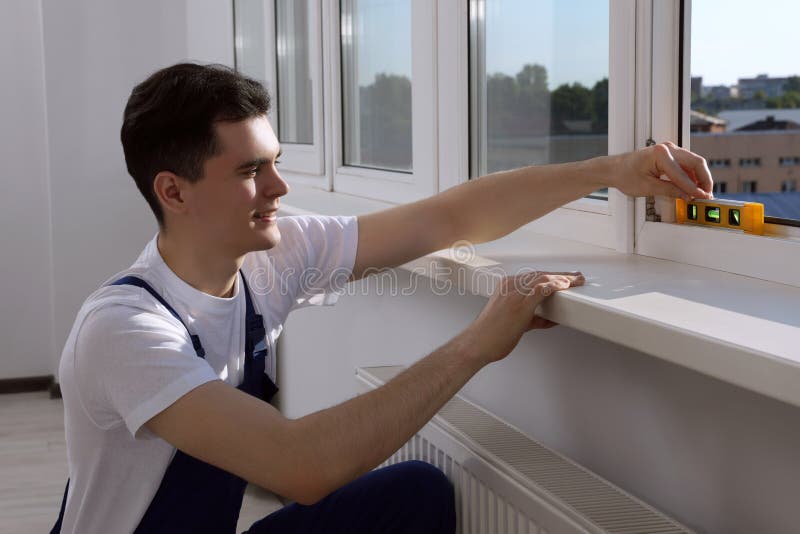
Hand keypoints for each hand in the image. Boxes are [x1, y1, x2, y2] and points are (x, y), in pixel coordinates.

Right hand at [460, 271, 584, 364]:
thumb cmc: (491, 335)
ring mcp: (515, 293)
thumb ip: (533, 318)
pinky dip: (555, 285)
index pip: (534, 276)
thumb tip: (550, 319)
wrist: (477, 343)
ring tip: (577, 280)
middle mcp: (510, 285)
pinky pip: (542, 288)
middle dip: (561, 275)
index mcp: (506, 287)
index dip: (551, 276)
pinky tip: (565, 286)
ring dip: (563, 278)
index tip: (564, 278)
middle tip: (576, 277)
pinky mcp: (520, 303)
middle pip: (541, 274)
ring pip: (544, 278)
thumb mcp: (514, 322)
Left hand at [610, 141, 713, 200]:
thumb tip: (688, 196)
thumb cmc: (625, 175)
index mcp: (660, 154)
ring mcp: (669, 150)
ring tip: (700, 193)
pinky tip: (691, 187)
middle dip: (703, 180)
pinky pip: (685, 164)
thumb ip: (670, 191)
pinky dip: (690, 176)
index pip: (684, 174)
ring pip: (693, 163)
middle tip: (707, 195)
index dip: (695, 188)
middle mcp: (667, 148)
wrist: (613, 169)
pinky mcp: (668, 155)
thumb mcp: (648, 187)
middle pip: (696, 162)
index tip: (703, 198)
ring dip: (698, 177)